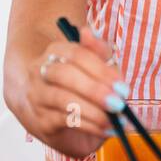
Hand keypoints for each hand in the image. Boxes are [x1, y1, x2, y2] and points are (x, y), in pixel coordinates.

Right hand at [20, 25, 128, 159]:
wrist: (47, 112)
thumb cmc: (78, 85)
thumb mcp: (94, 66)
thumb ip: (97, 51)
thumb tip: (88, 31)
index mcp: (55, 51)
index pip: (77, 54)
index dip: (101, 71)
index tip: (122, 87)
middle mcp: (40, 71)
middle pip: (65, 74)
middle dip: (95, 90)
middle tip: (118, 104)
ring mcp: (37, 96)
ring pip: (63, 99)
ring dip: (92, 111)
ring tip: (113, 120)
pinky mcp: (40, 120)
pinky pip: (63, 120)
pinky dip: (88, 125)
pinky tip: (103, 128)